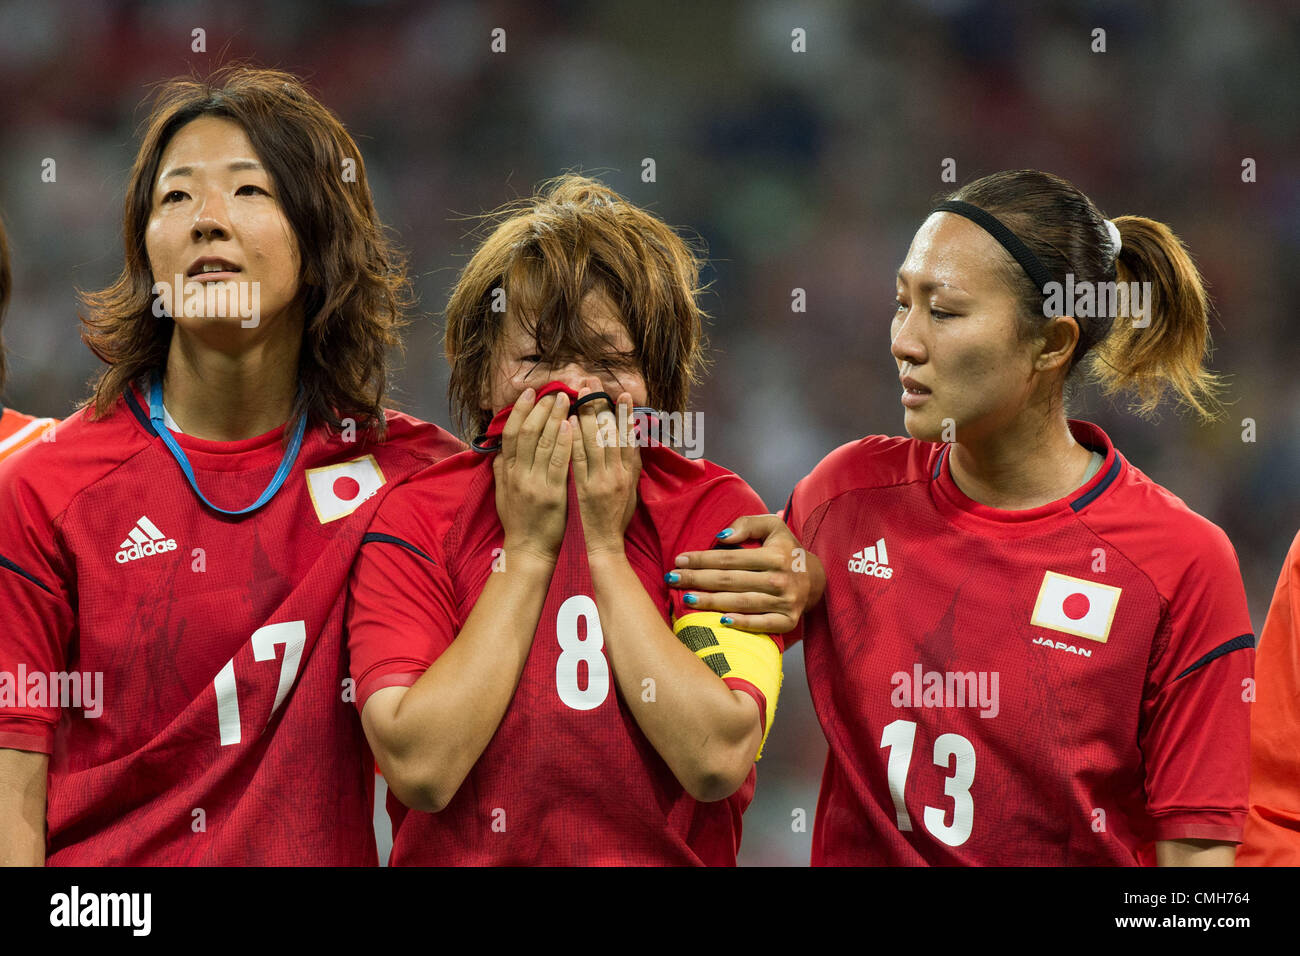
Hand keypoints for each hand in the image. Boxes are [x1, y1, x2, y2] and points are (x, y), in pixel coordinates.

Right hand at [493, 388, 572, 560]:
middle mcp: (518, 474)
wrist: (529, 550)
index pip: (511, 433)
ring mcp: (534, 483)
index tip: (530, 392)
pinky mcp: (552, 494)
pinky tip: (572, 425)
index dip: (520, 410)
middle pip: (527, 432)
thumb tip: (500, 448)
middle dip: (541, 408)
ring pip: (543, 442)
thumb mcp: (503, 493)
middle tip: (554, 391)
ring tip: (567, 399)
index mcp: (507, 472)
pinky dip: (564, 441)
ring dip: (555, 417)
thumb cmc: (519, 522)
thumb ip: (501, 469)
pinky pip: (558, 462)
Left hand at [570, 380, 640, 556]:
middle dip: (602, 405)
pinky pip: (580, 459)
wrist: (604, 545)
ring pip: (597, 441)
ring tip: (580, 394)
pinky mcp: (586, 489)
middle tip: (592, 382)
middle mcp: (619, 474)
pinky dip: (576, 439)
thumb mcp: (630, 489)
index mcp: (630, 473)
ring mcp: (603, 481)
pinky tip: (570, 422)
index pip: (629, 437)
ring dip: (589, 415)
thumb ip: (630, 464)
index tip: (622, 393)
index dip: (626, 413)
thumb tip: (630, 439)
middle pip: (612, 433)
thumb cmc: (615, 517)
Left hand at [667, 514, 823, 633]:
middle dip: (697, 579)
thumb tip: (721, 536)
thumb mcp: (772, 526)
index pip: (729, 558)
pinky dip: (742, 624)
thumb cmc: (785, 549)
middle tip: (672, 579)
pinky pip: (762, 625)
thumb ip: (747, 524)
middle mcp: (780, 579)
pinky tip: (720, 621)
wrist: (815, 578)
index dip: (701, 559)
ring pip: (740, 603)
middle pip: (730, 581)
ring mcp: (785, 602)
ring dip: (710, 602)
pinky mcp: (788, 621)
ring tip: (686, 598)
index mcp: (775, 555)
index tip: (679, 560)